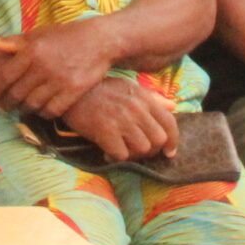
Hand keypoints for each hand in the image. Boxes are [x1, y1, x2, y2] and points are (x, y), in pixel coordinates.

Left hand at [0, 19, 115, 116]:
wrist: (100, 41)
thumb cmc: (66, 36)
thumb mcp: (40, 34)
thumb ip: (15, 42)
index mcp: (32, 50)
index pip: (5, 75)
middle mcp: (43, 66)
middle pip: (17, 94)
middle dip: (6, 104)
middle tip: (3, 108)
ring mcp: (59, 80)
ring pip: (33, 104)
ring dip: (24, 110)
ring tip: (21, 109)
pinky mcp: (74, 91)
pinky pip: (52, 110)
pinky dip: (43, 113)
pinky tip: (41, 111)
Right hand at [63, 79, 180, 162]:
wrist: (71, 91)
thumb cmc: (99, 90)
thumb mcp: (128, 87)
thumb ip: (152, 98)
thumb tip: (173, 106)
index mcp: (143, 98)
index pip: (170, 122)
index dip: (173, 140)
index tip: (169, 152)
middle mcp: (136, 108)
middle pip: (159, 140)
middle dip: (151, 150)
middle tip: (137, 151)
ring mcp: (121, 120)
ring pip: (142, 149)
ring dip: (132, 154)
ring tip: (121, 150)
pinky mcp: (105, 131)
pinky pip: (121, 155)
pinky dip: (114, 157)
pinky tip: (106, 151)